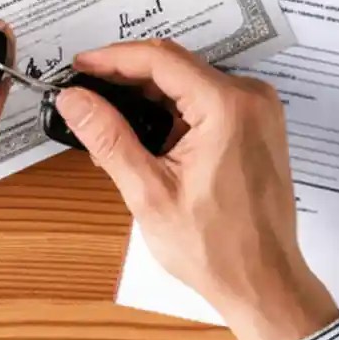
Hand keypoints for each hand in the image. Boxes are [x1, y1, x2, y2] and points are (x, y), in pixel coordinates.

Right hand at [54, 40, 338, 339]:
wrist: (263, 281)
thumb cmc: (217, 247)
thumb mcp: (148, 191)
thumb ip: (107, 137)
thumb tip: (75, 99)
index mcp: (227, 107)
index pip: (159, 59)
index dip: (112, 58)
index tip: (80, 65)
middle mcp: (250, 99)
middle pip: (174, 66)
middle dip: (126, 77)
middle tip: (85, 93)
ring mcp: (257, 111)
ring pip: (187, 82)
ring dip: (147, 97)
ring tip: (108, 122)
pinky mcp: (255, 126)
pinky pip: (205, 101)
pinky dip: (171, 112)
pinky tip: (142, 136)